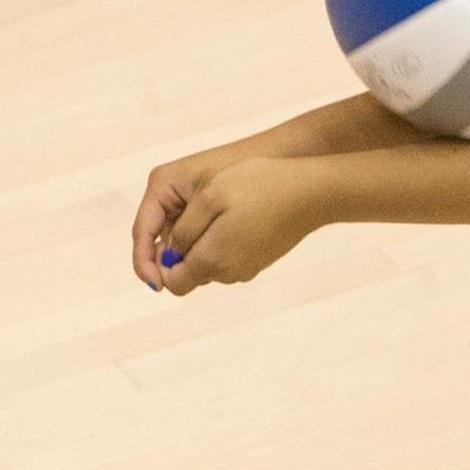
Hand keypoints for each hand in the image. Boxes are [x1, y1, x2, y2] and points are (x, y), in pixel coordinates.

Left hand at [135, 156, 328, 295]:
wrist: (311, 193)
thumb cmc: (260, 187)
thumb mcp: (209, 198)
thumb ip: (183, 230)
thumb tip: (172, 252)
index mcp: (212, 259)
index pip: (172, 282)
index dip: (158, 264)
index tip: (162, 237)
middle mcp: (229, 272)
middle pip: (189, 275)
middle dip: (180, 252)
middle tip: (187, 217)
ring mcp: (247, 268)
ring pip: (209, 265)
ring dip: (201, 245)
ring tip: (211, 211)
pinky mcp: (260, 260)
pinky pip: (228, 258)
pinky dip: (221, 242)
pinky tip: (232, 214)